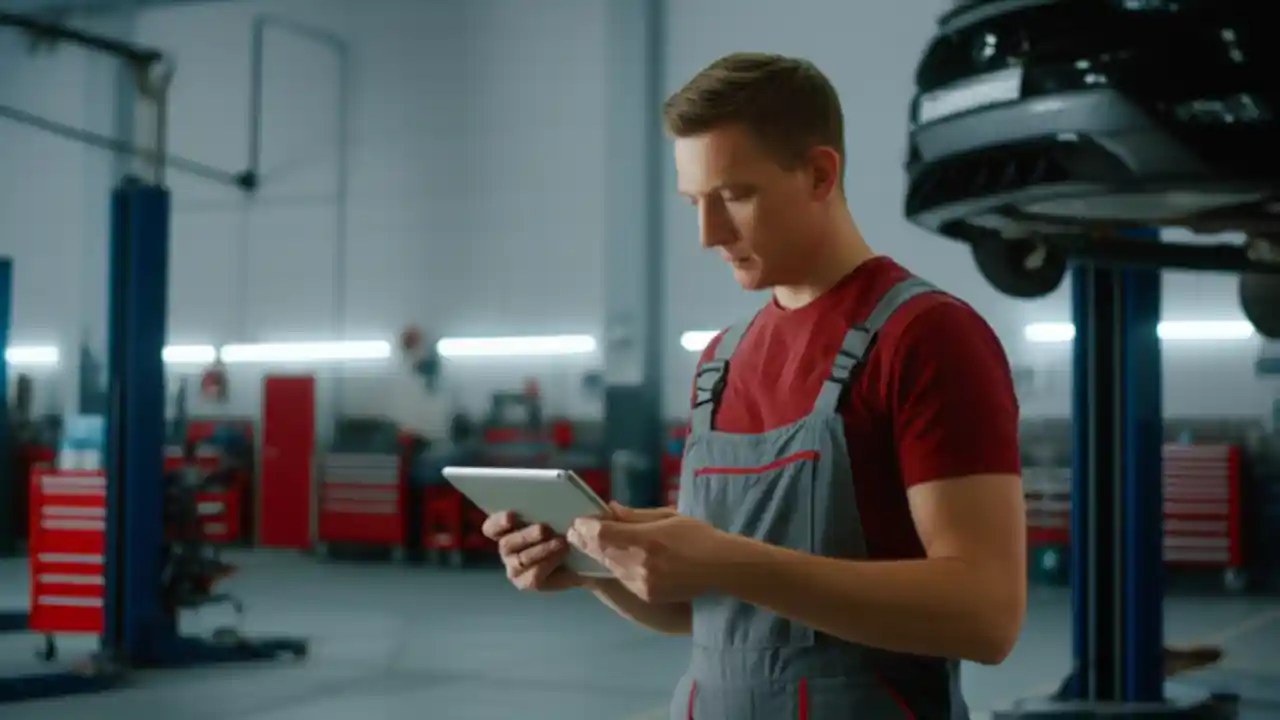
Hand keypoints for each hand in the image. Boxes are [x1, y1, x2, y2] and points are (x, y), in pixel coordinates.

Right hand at [482, 511, 581, 592]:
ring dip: (541, 550)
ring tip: (561, 542)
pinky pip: (533, 576)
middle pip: (506, 544)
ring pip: (520, 560)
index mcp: (506, 527)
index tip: (511, 517)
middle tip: (544, 529)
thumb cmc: (564, 526)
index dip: (498, 522)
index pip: (491, 527)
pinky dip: (548, 563)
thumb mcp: (558, 513)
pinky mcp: (526, 582)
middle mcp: (507, 548)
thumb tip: (549, 504)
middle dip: (526, 536)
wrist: (581, 553)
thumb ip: (549, 509)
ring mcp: (514, 567)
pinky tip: (562, 555)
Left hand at [567, 502, 726, 602]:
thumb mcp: (668, 517)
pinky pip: (623, 579)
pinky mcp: (646, 595)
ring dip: (600, 555)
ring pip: (609, 567)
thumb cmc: (698, 537)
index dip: (585, 528)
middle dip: (586, 541)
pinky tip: (618, 559)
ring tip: (593, 543)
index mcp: (645, 540)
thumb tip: (610, 509)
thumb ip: (636, 515)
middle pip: (600, 552)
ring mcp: (642, 583)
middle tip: (576, 532)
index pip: (602, 534)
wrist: (722, 569)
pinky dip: (617, 568)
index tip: (578, 522)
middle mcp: (639, 564)